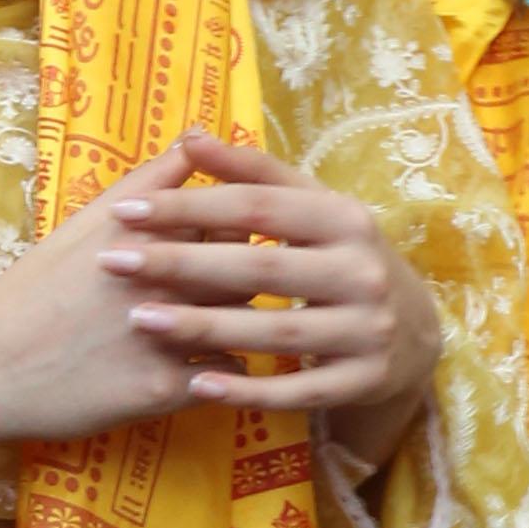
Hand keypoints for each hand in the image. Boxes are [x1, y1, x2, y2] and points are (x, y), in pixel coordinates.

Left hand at [111, 131, 441, 474]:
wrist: (413, 333)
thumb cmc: (341, 258)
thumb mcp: (312, 209)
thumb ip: (253, 174)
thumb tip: (190, 137)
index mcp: (346, 219)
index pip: (259, 206)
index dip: (191, 205)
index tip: (125, 209)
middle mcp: (363, 272)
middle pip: (262, 268)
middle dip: (182, 264)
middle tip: (114, 262)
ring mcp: (367, 331)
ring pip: (276, 331)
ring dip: (204, 327)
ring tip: (139, 319)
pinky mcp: (363, 381)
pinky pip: (298, 390)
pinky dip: (248, 387)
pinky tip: (197, 381)